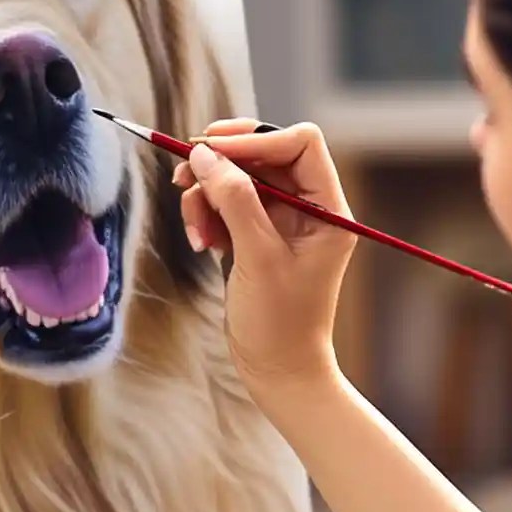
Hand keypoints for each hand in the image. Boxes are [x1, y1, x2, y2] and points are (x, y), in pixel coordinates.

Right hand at [174, 119, 355, 387]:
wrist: (277, 372)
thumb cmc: (280, 323)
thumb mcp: (257, 257)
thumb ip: (234, 200)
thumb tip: (205, 154)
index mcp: (328, 209)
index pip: (300, 144)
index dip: (256, 139)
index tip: (212, 147)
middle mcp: (308, 208)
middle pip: (263, 156)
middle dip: (221, 165)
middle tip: (183, 173)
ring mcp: (281, 221)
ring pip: (237, 179)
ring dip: (207, 196)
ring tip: (196, 231)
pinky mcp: (255, 236)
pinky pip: (226, 205)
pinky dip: (207, 216)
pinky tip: (202, 243)